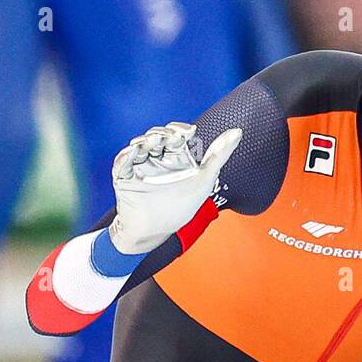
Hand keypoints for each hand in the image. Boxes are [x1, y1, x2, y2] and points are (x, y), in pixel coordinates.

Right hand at [109, 121, 242, 254]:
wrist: (157, 232)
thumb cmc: (181, 207)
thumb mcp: (204, 179)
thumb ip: (219, 155)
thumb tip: (238, 132)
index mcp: (174, 157)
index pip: (175, 134)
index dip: (180, 130)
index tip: (188, 133)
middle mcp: (156, 158)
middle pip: (156, 137)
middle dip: (162, 134)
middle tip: (169, 137)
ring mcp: (139, 165)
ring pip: (139, 145)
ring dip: (145, 141)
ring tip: (151, 142)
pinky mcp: (124, 176)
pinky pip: (123, 162)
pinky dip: (127, 156)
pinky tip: (134, 152)